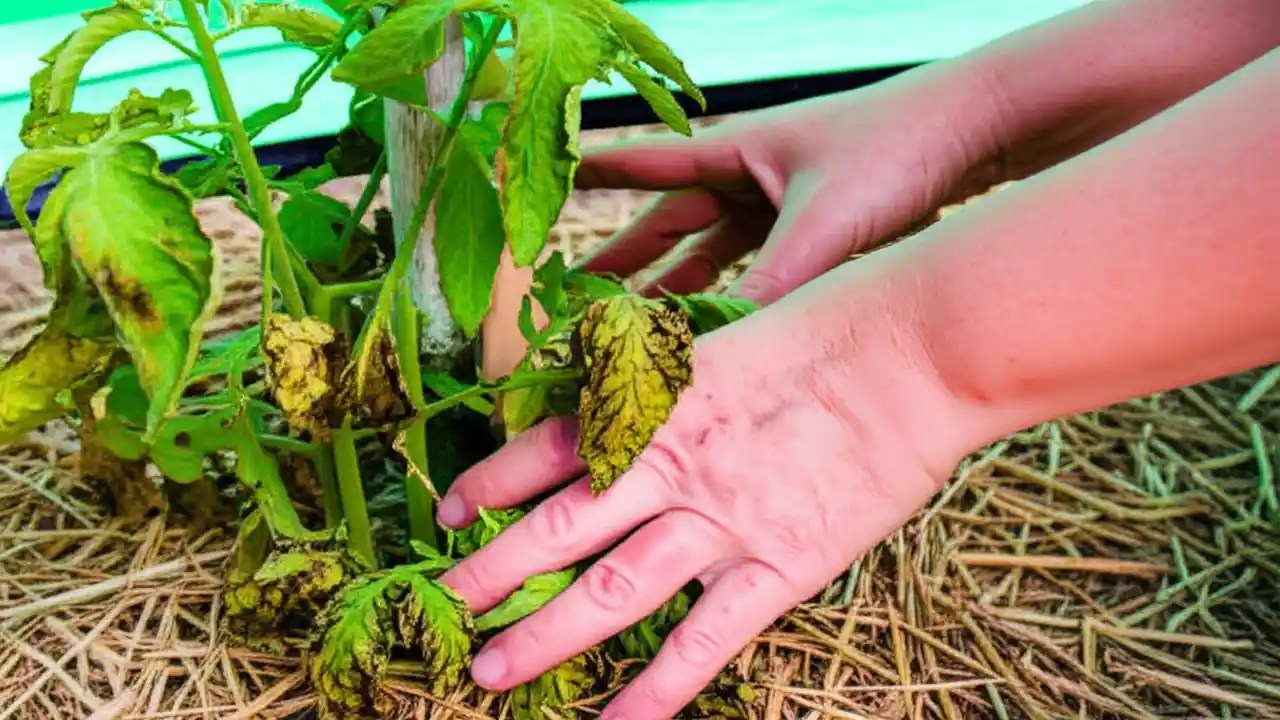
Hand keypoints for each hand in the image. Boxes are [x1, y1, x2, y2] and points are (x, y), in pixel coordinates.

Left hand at [436, 275, 974, 717]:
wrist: (914, 348)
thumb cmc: (832, 324)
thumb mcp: (730, 340)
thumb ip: (679, 387)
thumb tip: (642, 411)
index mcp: (653, 402)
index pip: (548, 448)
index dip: (492, 482)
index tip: (451, 510)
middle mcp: (671, 466)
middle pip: (560, 528)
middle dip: (494, 570)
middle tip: (445, 604)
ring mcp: (722, 520)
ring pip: (614, 589)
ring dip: (547, 634)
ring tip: (490, 671)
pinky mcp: (780, 565)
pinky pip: (706, 641)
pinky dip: (657, 690)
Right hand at [573, 64, 1004, 304]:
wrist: (977, 128)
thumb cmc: (893, 149)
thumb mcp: (822, 225)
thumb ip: (769, 288)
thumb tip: (717, 354)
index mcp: (733, 154)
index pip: (643, 167)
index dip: (591, 181)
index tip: (542, 188)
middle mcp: (749, 177)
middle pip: (671, 228)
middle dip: (629, 267)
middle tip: (583, 303)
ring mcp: (782, 203)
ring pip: (714, 256)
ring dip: (680, 293)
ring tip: (641, 334)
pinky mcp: (816, 227)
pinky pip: (759, 270)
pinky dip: (738, 300)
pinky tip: (721, 334)